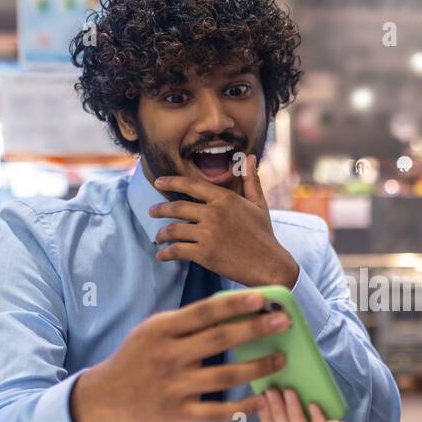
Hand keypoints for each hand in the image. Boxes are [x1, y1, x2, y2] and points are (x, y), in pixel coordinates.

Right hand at [70, 291, 289, 421]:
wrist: (105, 396)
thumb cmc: (137, 358)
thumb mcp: (152, 331)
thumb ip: (186, 323)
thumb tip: (232, 312)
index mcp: (161, 329)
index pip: (204, 312)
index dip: (235, 304)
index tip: (262, 299)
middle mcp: (168, 356)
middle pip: (220, 340)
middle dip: (256, 329)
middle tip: (284, 323)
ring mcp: (174, 386)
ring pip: (225, 376)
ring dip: (258, 367)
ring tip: (280, 359)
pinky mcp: (178, 413)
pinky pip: (218, 411)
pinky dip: (243, 407)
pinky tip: (262, 400)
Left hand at [149, 154, 300, 287]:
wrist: (269, 265)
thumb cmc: (264, 235)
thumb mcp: (259, 205)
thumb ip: (251, 180)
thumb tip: (251, 157)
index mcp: (225, 199)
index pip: (191, 185)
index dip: (171, 181)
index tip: (158, 181)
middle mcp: (214, 213)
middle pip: (177, 207)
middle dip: (159, 209)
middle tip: (151, 211)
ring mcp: (208, 234)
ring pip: (173, 229)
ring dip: (161, 233)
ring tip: (158, 236)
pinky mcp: (204, 254)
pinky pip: (177, 250)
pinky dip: (166, 253)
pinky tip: (162, 255)